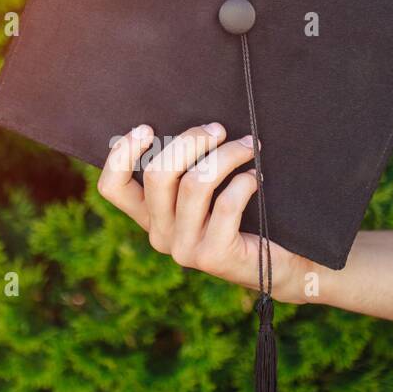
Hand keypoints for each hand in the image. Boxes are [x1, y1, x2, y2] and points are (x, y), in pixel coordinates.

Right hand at [97, 122, 317, 303]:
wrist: (279, 265)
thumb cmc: (244, 216)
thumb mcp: (205, 195)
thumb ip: (185, 170)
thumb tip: (192, 126)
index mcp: (151, 218)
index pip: (112, 188)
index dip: (120, 154)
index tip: (146, 128)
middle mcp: (160, 236)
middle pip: (157, 174)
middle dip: (191, 140)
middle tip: (219, 129)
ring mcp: (184, 250)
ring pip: (195, 184)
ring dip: (226, 155)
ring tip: (249, 146)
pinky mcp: (213, 256)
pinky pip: (226, 204)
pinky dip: (245, 181)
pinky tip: (256, 177)